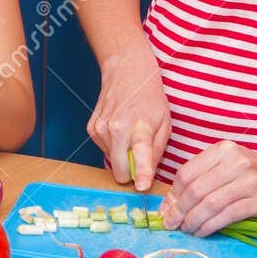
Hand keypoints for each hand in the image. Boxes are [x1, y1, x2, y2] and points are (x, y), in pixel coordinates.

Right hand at [88, 44, 170, 191]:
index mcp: (140, 126)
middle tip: (141, 156)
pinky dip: (113, 146)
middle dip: (131, 171)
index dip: (142, 175)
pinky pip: (104, 151)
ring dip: (122, 155)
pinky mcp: (91, 129)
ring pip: (112, 162)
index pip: (140, 156)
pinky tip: (119, 129)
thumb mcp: (165, 122)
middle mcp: (116, 129)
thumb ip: (157, 150)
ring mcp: (100, 129)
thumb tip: (148, 175)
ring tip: (130, 134)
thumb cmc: (149, 96)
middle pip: (120, 170)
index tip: (142, 187)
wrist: (125, 70)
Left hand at [162, 140, 256, 236]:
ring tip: (186, 229)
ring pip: (209, 204)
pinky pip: (226, 216)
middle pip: (195, 189)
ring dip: (193, 221)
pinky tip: (202, 232)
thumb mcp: (228, 163)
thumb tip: (172, 202)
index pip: (187, 173)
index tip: (165, 209)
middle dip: (179, 210)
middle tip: (170, 224)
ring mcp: (248, 181)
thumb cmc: (254, 170)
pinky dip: (210, 226)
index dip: (173, 194)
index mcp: (222, 150)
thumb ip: (202, 177)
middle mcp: (235, 162)